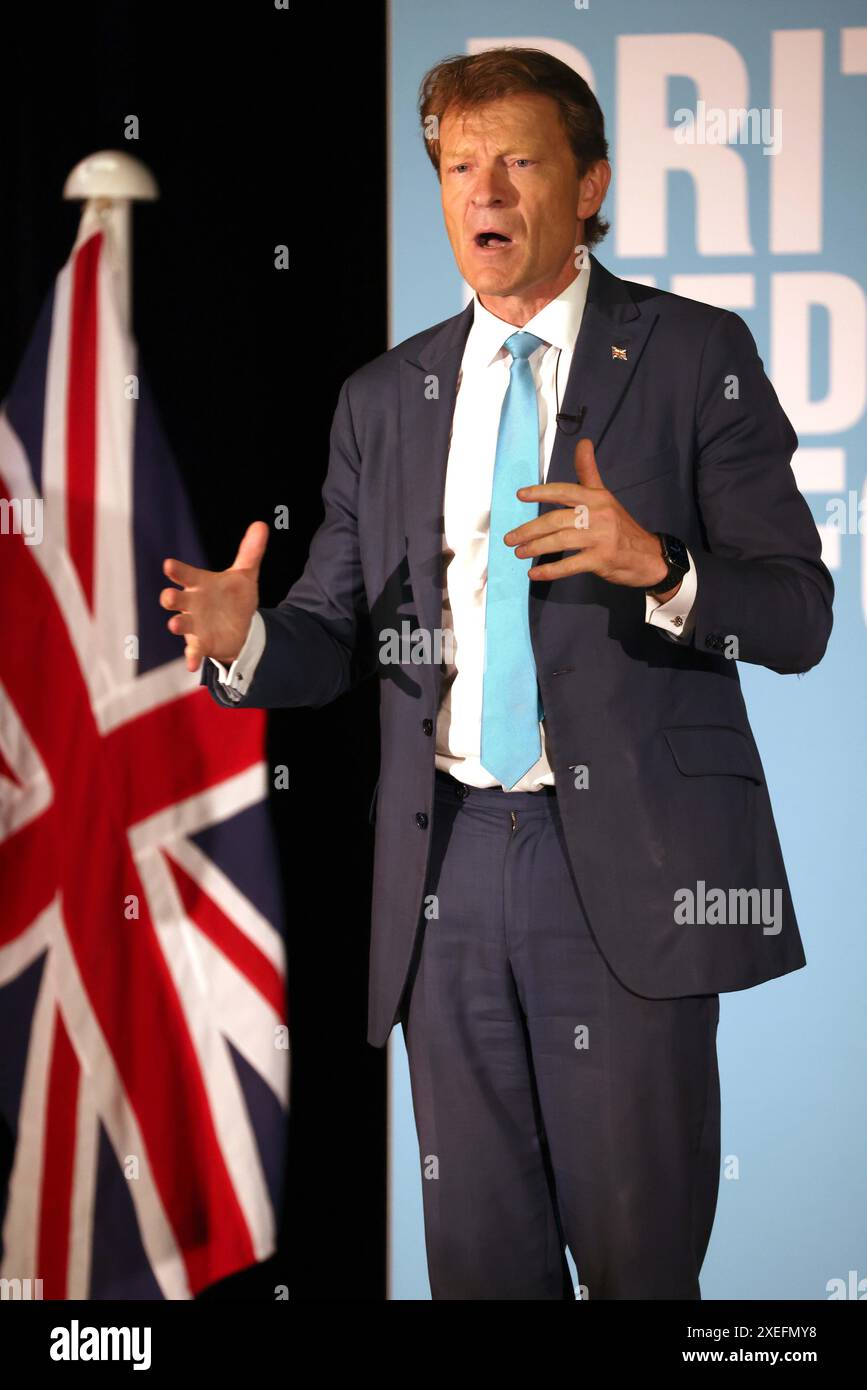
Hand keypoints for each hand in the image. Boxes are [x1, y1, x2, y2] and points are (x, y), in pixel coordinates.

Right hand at [160, 521, 268, 671]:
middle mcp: (192, 604)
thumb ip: (250, 552)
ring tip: (175, 625)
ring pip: (181, 624)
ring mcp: (194, 624)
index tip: (169, 565)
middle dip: (171, 598)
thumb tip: (263, 525)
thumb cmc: (233, 597)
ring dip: (177, 625)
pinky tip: (192, 665)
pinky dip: (191, 657)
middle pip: (176, 600)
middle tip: (168, 596)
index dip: (177, 570)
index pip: (186, 575)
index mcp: (199, 584)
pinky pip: (193, 651)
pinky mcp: (201, 643)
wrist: (239, 626)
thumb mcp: (245, 575)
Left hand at [505, 438, 679, 596]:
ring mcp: (600, 537)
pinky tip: (535, 574)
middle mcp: (598, 514)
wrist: (649, 556)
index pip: (564, 491)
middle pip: (555, 519)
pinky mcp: (601, 559)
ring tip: (519, 552)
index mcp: (596, 498)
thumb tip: (583, 443)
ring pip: (560, 541)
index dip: (541, 492)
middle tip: (510, 538)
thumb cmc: (620, 526)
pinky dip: (550, 570)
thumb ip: (589, 473)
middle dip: (529, 529)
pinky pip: (570, 565)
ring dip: (535, 548)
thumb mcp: (605, 497)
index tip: (520, 495)